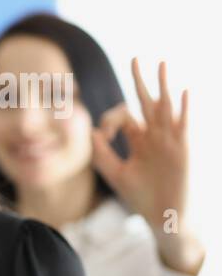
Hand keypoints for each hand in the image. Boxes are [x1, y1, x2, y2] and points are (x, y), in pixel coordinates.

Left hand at [91, 58, 203, 274]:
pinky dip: (183, 109)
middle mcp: (156, 136)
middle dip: (140, 81)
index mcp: (140, 140)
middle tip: (135, 57)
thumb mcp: (116, 174)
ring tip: (161, 64)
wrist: (164, 218)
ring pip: (166, 107)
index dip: (109, 120)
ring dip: (163, 85)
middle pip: (147, 102)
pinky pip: (184, 125)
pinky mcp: (183, 149)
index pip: (125, 116)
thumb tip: (90, 132)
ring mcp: (170, 140)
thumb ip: (101, 154)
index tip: (102, 136)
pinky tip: (182, 92)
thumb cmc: (142, 198)